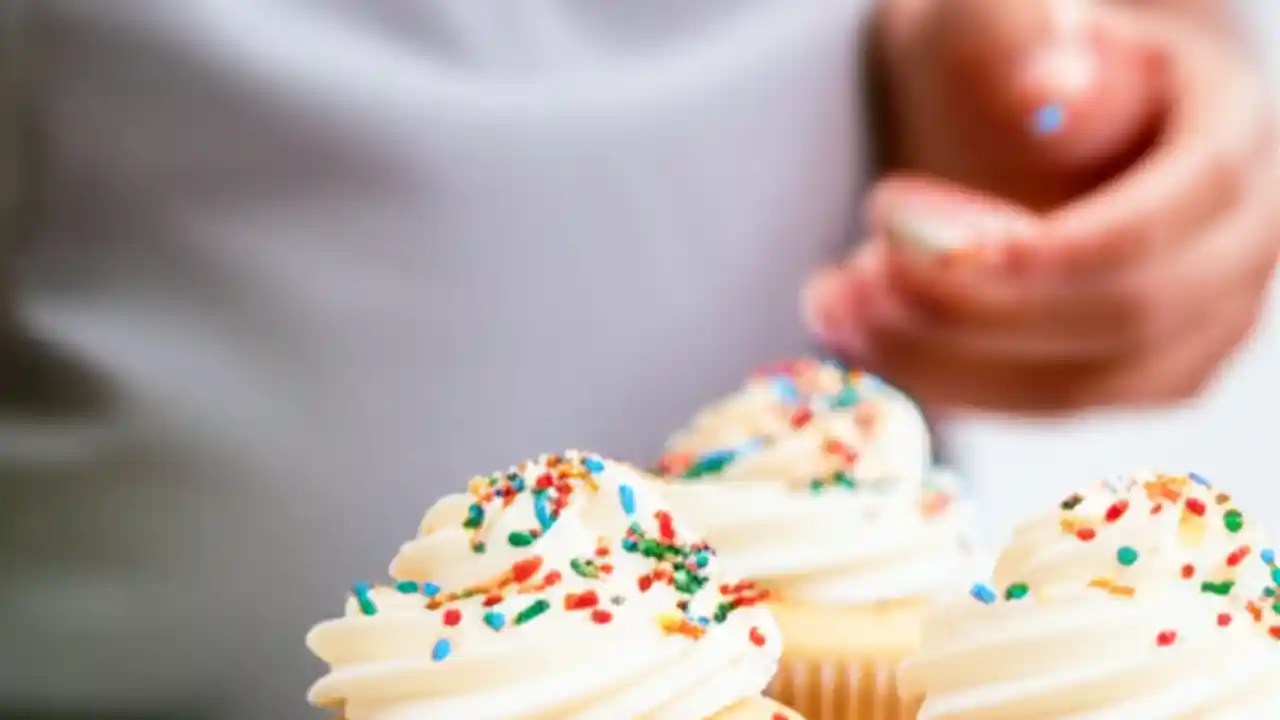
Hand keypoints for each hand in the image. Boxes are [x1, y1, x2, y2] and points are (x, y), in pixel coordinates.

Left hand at [806, 0, 1279, 413]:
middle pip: (1129, 318)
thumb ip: (1014, 35)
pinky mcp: (1125, 375)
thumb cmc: (1011, 53)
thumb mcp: (993, 20)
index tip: (933, 252)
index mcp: (1231, 138)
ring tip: (835, 305)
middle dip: (977, 312)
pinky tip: (860, 336)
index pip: (1169, 219)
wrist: (1015, 109)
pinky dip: (943, 383)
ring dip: (943, 360)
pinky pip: (1040, 408)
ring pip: (1078, 386)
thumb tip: (1046, 94)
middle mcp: (1234, 245)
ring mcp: (1189, 323)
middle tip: (855, 277)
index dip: (1056, 254)